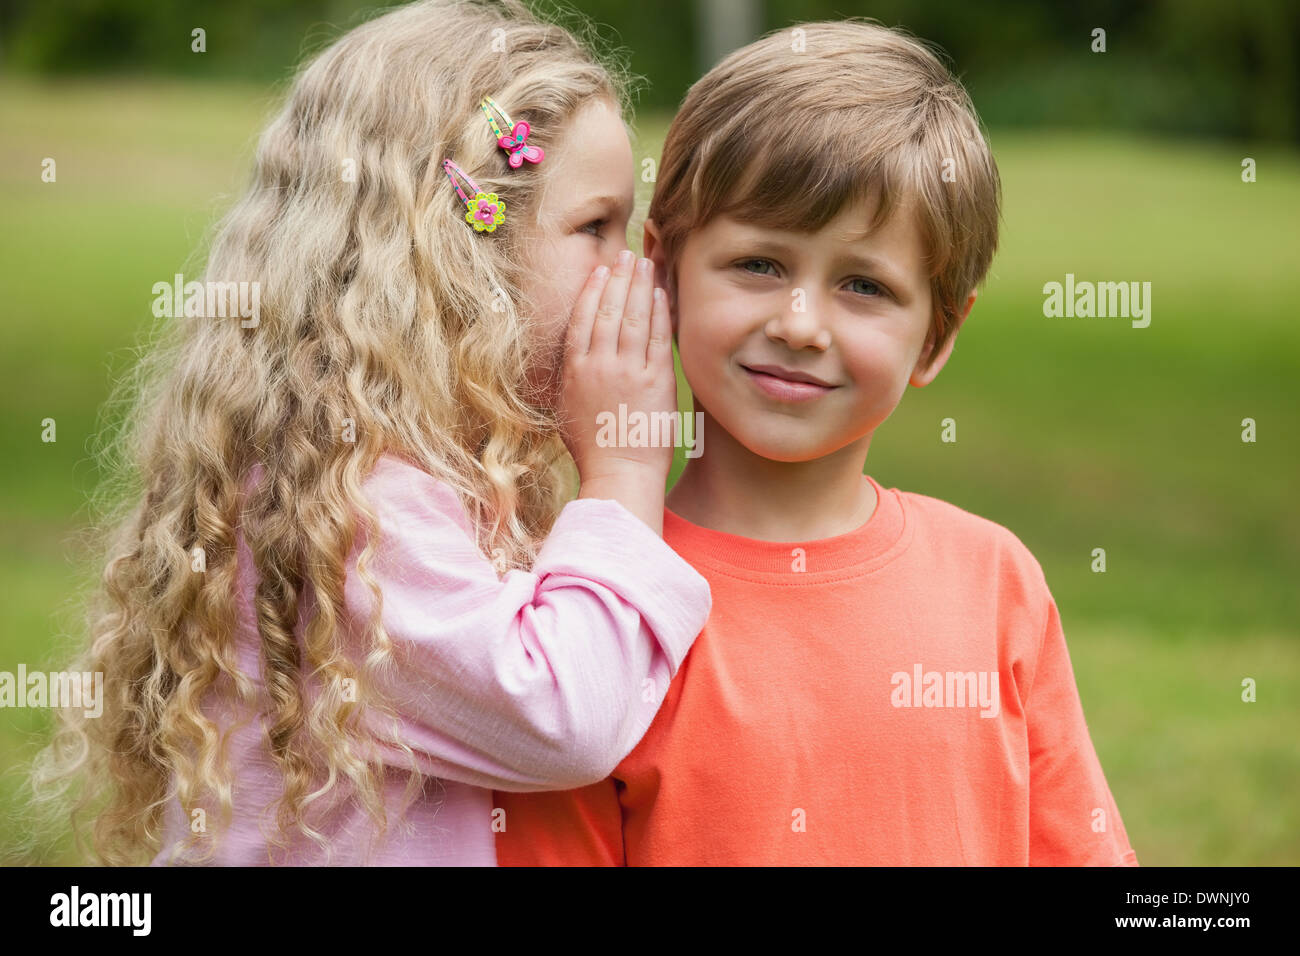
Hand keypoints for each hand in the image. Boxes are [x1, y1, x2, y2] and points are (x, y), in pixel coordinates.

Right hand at [560, 250, 675, 529]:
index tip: (600, 270)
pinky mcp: (656, 382)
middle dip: (618, 278)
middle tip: (626, 254)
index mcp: (575, 372)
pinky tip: (661, 294)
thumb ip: (572, 379)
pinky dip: (659, 313)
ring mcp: (628, 371)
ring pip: (632, 318)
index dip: (592, 290)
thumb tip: (575, 360)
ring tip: (645, 263)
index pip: (583, 319)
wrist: (619, 475)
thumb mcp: (567, 411)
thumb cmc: (593, 451)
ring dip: (639, 287)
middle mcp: (599, 366)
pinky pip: (657, 338)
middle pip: (608, 310)